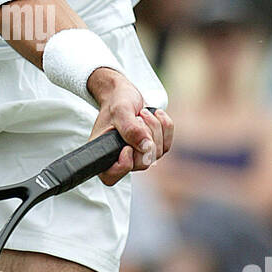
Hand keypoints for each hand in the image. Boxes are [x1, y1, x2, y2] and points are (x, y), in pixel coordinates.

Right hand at [87, 67, 173, 185]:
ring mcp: (139, 156)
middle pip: (142, 163)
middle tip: (137, 117)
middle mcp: (120, 159)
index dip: (123, 164)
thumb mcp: (120, 110)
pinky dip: (165, 126)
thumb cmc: (116, 102)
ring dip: (154, 128)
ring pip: (156, 153)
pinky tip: (155, 114)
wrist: (124, 94)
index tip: (127, 146)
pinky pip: (168, 144)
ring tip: (143, 113)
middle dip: (144, 136)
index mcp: (103, 153)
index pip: (111, 176)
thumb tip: (146, 147)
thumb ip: (131, 129)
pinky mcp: (154, 149)